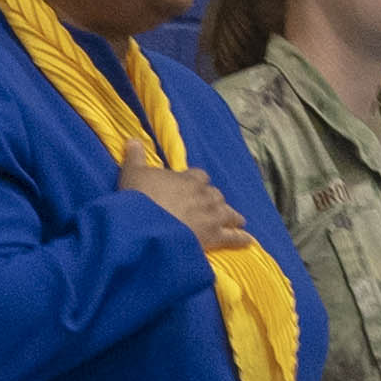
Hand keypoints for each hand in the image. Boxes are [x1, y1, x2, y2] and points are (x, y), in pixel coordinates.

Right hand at [124, 154, 252, 250]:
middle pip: (215, 195)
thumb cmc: (139, 198)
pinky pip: (233, 237)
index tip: (195, 184)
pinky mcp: (213, 236)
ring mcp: (211, 216)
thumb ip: (135, 157)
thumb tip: (132, 140)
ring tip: (238, 220)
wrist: (146, 226)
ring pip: (227, 213)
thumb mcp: (132, 173)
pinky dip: (241, 238)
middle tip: (213, 206)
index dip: (197, 181)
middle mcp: (203, 195)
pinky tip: (248, 240)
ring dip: (232, 216)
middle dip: (215, 200)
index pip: (199, 176)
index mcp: (187, 179)